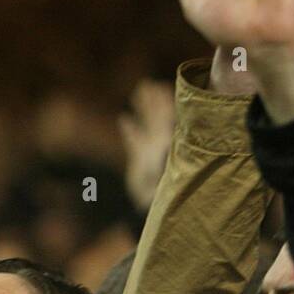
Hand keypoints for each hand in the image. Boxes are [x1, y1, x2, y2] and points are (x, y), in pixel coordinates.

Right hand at [119, 79, 174, 209]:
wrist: (150, 210)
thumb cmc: (160, 191)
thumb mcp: (162, 173)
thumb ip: (163, 157)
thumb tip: (164, 143)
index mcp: (169, 142)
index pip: (169, 115)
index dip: (166, 100)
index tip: (162, 85)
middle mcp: (161, 143)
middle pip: (159, 115)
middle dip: (155, 99)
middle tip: (150, 83)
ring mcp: (150, 151)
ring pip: (147, 124)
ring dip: (143, 108)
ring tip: (140, 91)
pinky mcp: (138, 161)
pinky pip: (133, 141)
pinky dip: (130, 130)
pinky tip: (124, 119)